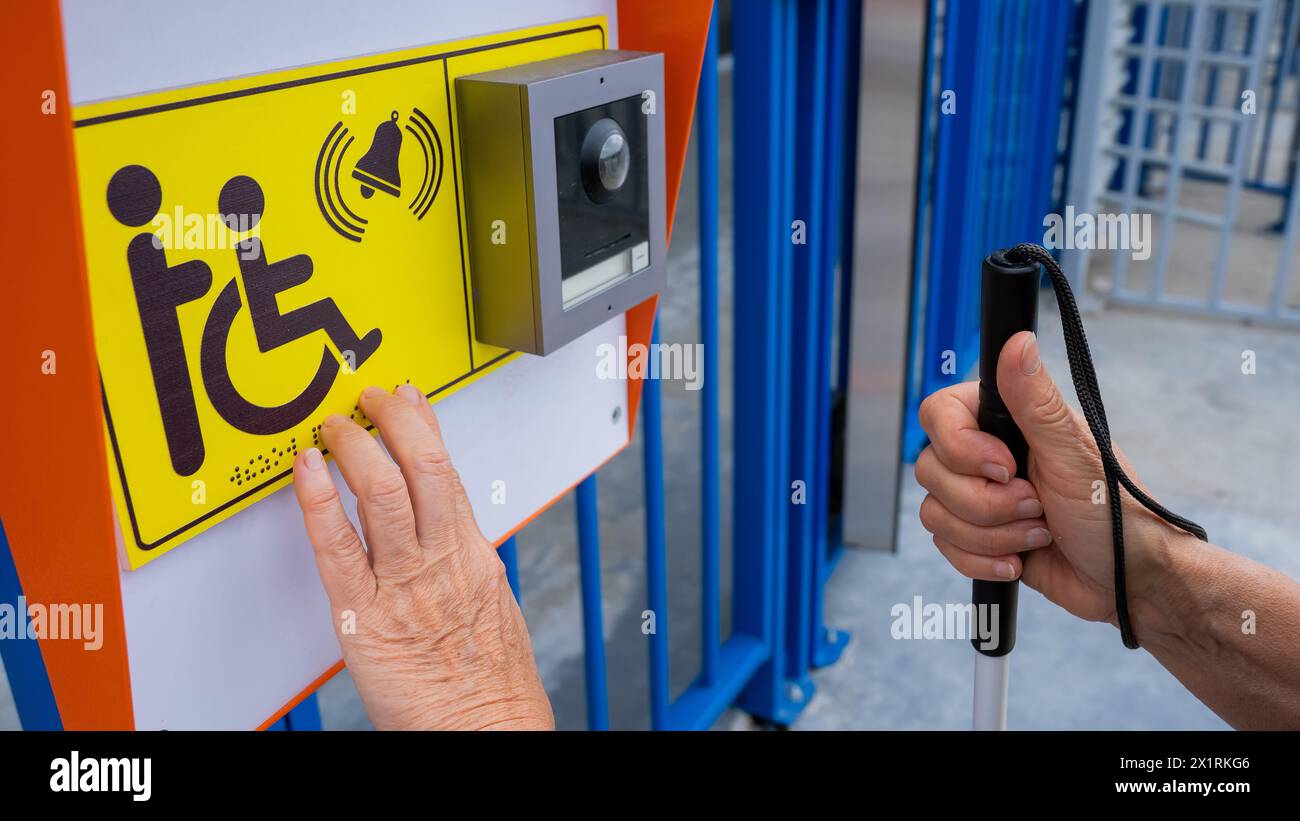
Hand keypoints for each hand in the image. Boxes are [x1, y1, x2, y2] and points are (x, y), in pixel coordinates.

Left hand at [291, 384, 552, 729]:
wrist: (486, 730)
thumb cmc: (488, 682)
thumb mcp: (487, 605)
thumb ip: (462, 560)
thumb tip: (445, 528)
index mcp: (473, 554)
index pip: (447, 470)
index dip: (424, 424)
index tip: (408, 397)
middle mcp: (443, 558)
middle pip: (423, 464)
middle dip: (393, 419)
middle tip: (367, 398)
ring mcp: (405, 584)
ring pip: (383, 491)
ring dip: (354, 446)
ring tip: (332, 426)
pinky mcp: (365, 615)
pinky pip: (338, 547)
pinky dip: (319, 501)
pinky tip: (306, 470)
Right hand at [916, 331, 1186, 629]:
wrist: (1126, 579)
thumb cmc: (1114, 512)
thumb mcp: (1074, 453)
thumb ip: (1036, 400)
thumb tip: (1018, 340)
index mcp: (1006, 421)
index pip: (937, 414)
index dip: (961, 447)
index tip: (1006, 467)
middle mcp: (985, 453)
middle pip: (930, 470)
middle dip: (985, 503)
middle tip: (1037, 504)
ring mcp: (977, 496)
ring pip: (934, 513)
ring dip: (992, 534)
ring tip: (1038, 532)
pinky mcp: (975, 535)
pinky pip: (944, 546)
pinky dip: (983, 558)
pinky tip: (1022, 558)